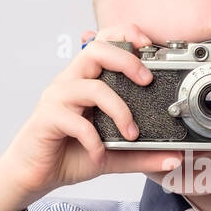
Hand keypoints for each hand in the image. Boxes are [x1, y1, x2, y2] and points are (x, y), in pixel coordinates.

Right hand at [0, 24, 182, 210]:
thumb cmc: (70, 154)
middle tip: (147, 80)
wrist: (36, 176)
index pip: (103, 42)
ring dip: (118, 109)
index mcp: (86, 80)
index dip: (126, 35)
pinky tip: (99, 155)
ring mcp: (58, 98)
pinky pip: (76, 122)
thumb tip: (173, 157)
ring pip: (92, 86)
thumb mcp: (114, 154)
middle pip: (96, 49)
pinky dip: (94, 141)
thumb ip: (142, 154)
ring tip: (130, 133)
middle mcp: (71, 82)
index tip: (149, 45)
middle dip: (127, 60)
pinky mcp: (48, 118)